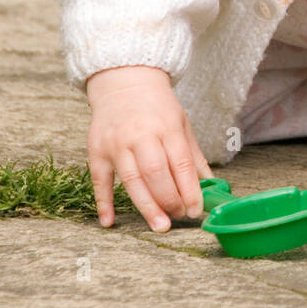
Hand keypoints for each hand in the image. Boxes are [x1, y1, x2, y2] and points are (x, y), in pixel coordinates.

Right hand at [85, 65, 213, 231]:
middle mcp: (141, 136)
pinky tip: (109, 222)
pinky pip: (100, 181)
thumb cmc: (157, 107)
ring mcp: (117, 144)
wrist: (124, 82)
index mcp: (167, 128)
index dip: (190, 190)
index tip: (196, 210)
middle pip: (156, 174)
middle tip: (178, 217)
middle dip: (169, 200)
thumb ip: (193, 155)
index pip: (181, 164)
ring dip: (146, 206)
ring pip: (131, 180)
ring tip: (159, 225)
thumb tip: (209, 183)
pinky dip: (103, 203)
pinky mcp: (97, 151)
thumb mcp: (182, 123)